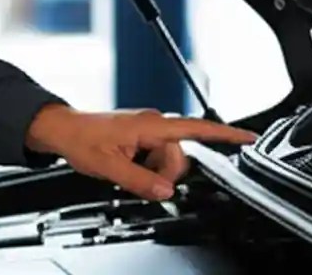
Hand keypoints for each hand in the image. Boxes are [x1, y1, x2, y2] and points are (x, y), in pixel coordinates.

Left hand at [25, 104, 256, 200]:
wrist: (63, 130)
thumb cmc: (81, 140)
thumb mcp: (109, 166)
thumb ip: (141, 180)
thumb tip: (167, 190)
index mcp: (151, 125)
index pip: (196, 129)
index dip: (225, 134)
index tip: (248, 138)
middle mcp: (154, 122)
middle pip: (181, 155)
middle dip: (167, 173)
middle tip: (138, 177)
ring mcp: (148, 128)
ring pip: (169, 158)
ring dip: (155, 170)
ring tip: (127, 168)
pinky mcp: (142, 134)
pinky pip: (157, 155)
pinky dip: (148, 166)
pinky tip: (129, 165)